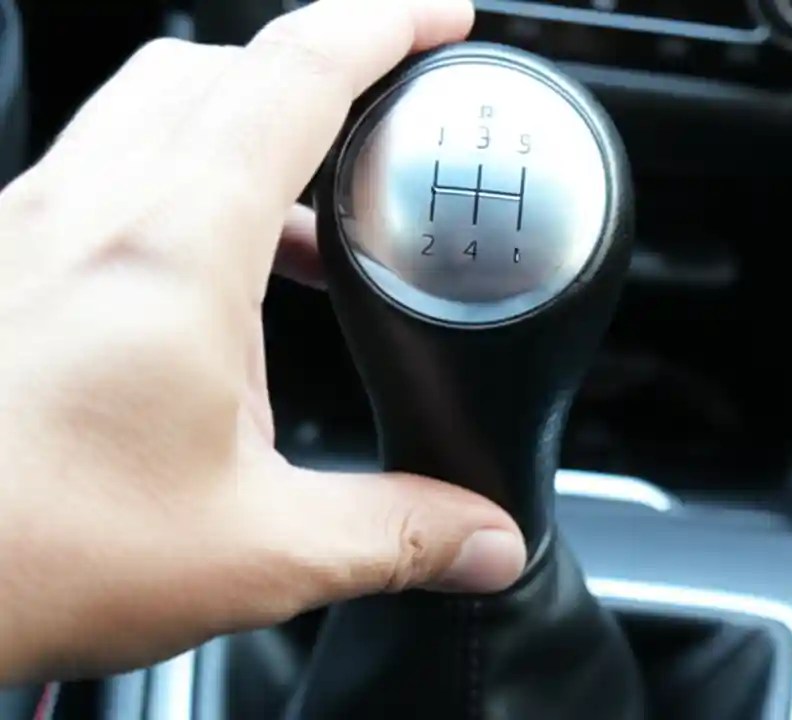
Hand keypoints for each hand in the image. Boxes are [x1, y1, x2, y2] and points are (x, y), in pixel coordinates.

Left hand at [0, 0, 525, 684]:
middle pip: (222, 63)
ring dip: (247, 124)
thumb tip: (486, 542)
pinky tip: (214, 280)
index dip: (387, 25)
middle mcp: (90, 209)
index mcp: (173, 250)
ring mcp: (30, 225)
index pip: (297, 74)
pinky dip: (183, 182)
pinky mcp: (3, 261)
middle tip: (388, 111)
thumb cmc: (27, 552)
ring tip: (313, 212)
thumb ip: (395, 534)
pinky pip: (105, 167)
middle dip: (320, 65)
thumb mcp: (255, 551)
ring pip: (154, 106)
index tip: (443, 20)